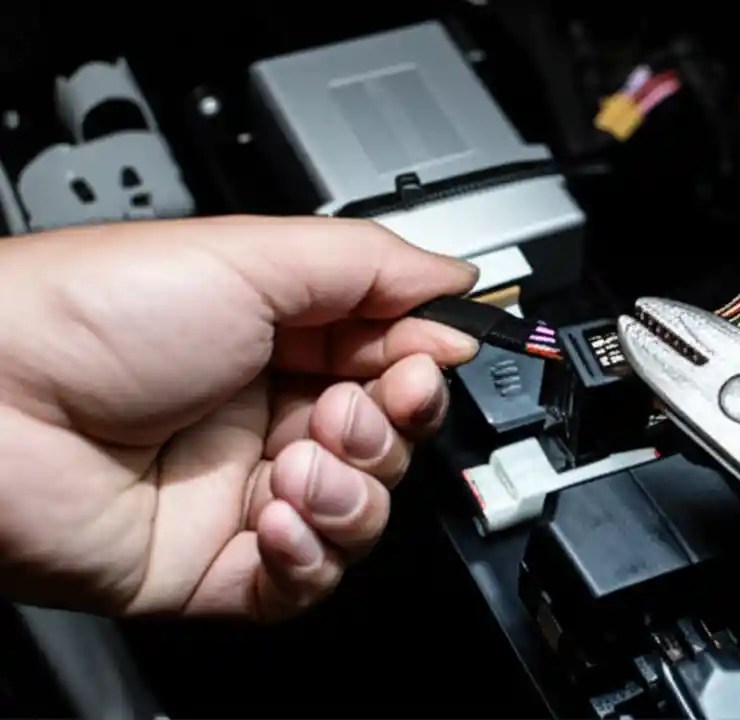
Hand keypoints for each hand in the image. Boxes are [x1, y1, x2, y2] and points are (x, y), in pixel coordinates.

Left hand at [0, 216, 478, 620]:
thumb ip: (370, 264)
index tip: (431, 364)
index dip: (422, 370)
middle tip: (350, 409)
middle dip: (388, 430)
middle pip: (388, 445)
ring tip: (299, 465)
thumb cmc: (88, 314)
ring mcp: (241, 494)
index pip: (392, 365)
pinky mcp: (217, 566)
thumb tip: (455, 278)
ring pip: (360, 518)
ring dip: (352, 494)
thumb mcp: (253, 256)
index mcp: (279, 339)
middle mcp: (265, 417)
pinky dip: (312, 556)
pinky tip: (277, 518)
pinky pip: (306, 583)